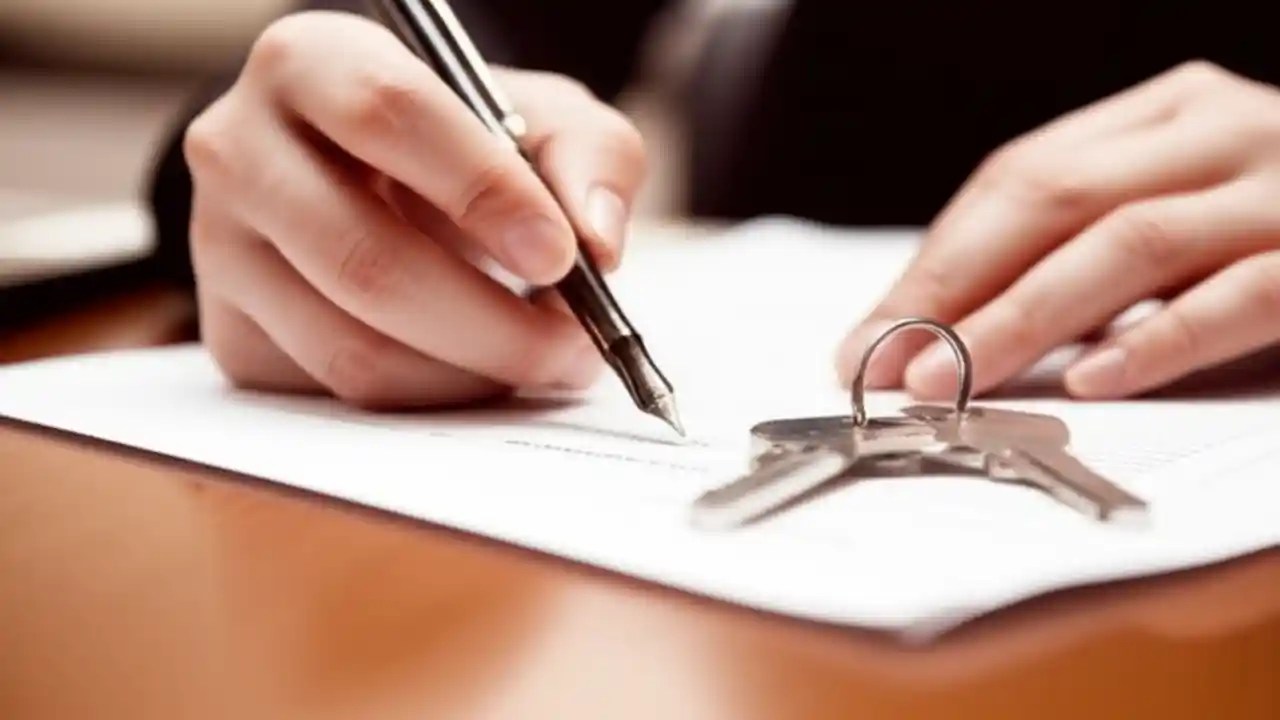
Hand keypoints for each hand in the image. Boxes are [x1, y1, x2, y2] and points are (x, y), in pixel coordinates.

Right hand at [185, 12, 645, 407]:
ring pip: (353, 349)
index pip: (390, 115)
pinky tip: (475, 369)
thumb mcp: (541, 118)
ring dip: (472, 377)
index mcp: (312, 62)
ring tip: (542, 359)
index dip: (483, 191)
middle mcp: (239, 149)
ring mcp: (220, 250)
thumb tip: (596, 243)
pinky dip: (431, 399)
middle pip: (366, 260)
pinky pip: (338, 395)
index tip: (560, 258)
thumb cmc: (463, 143)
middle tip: (575, 346)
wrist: (373, 181)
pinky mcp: (231, 333)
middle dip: (493, 324)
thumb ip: (588, 157)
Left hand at [838, 61, 1279, 398]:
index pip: (1017, 179)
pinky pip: (1243, 294)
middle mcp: (1220, 130)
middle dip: (951, 291)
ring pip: (1128, 243)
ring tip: (951, 381)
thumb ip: (1086, 243)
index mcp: (1167, 114)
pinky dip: (1164, 340)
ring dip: (1023, 319)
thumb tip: (948, 323)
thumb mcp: (1181, 204)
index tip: (869, 338)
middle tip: (882, 367)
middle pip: (1050, 199)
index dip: (933, 263)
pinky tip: (1098, 379)